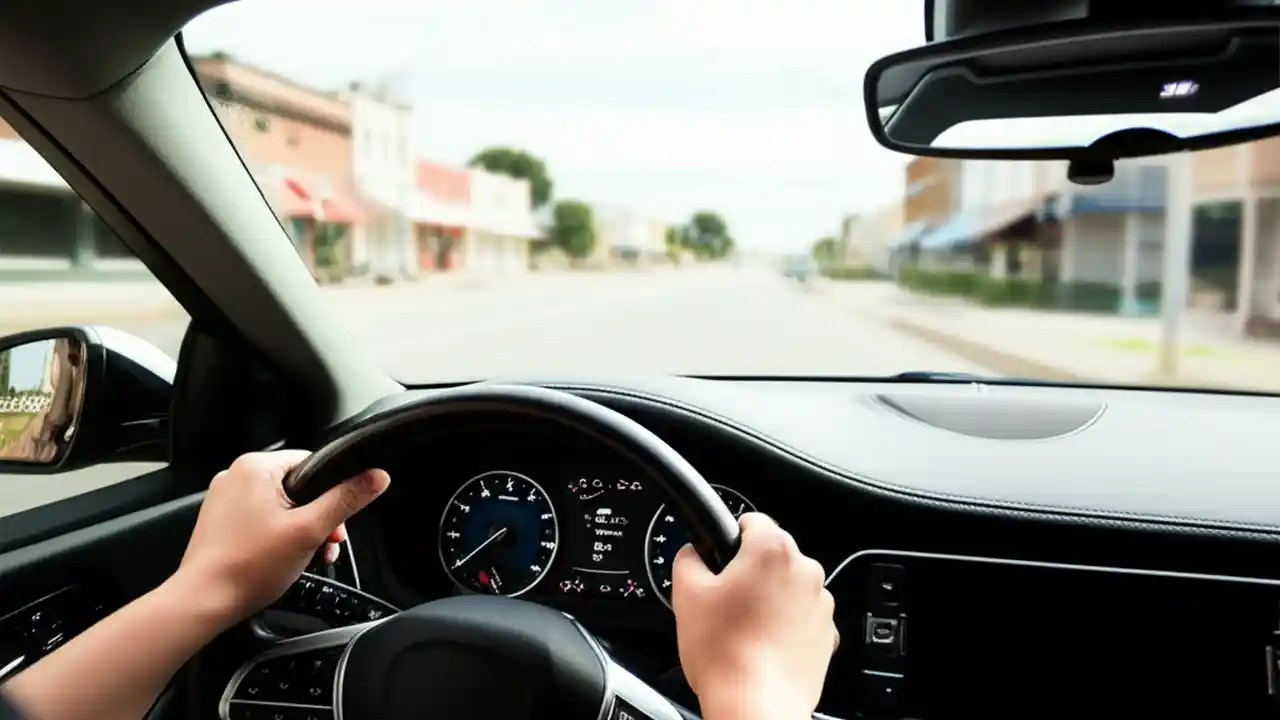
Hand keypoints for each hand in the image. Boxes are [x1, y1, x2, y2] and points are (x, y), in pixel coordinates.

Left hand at [172, 450, 390, 625]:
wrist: (204, 602)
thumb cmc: (248, 566)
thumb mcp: (310, 530)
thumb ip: (346, 500)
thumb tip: (376, 477)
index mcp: (255, 467)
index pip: (313, 464)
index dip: (333, 493)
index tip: (339, 521)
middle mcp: (236, 476)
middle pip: (299, 487)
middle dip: (319, 517)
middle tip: (325, 544)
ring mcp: (225, 500)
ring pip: (282, 506)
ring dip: (302, 530)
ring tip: (308, 556)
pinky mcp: (221, 522)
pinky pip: (262, 519)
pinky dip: (279, 536)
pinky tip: (286, 559)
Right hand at [672, 513, 836, 719]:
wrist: (756, 705)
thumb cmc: (724, 654)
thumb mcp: (686, 594)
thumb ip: (688, 557)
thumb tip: (694, 552)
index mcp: (772, 550)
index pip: (751, 520)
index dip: (729, 538)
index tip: (720, 559)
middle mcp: (805, 570)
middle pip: (772, 554)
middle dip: (749, 571)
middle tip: (724, 600)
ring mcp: (821, 603)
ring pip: (788, 586)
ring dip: (769, 598)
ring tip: (743, 628)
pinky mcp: (827, 633)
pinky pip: (802, 616)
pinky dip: (786, 624)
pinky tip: (763, 643)